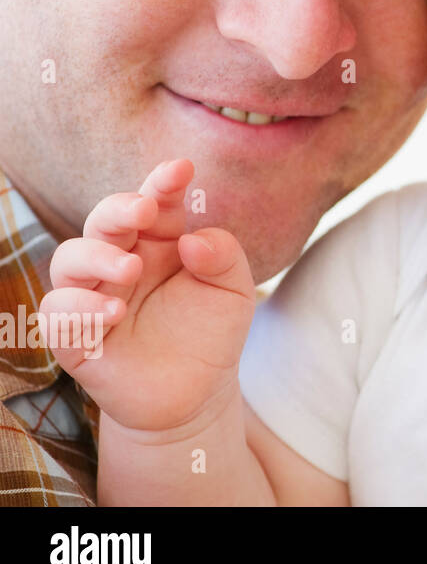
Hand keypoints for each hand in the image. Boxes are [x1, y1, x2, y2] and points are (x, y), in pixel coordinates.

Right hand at [39, 159, 256, 434]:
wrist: (196, 394)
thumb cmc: (211, 332)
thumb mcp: (234, 291)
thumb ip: (223, 257)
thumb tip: (192, 239)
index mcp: (160, 241)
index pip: (155, 202)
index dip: (163, 183)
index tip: (181, 169)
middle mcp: (122, 260)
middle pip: (103, 221)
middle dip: (118, 209)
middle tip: (144, 210)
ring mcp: (94, 296)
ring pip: (69, 259)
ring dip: (96, 257)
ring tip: (131, 269)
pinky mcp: (75, 337)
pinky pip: (57, 312)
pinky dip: (78, 307)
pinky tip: (114, 313)